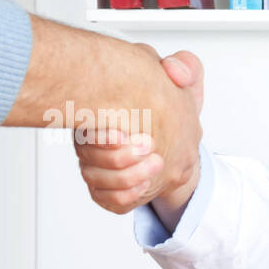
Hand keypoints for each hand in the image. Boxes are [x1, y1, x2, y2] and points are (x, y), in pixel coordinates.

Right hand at [75, 50, 202, 220]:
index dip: (99, 136)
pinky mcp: (111, 190)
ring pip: (97, 181)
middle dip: (118, 158)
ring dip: (126, 177)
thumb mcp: (182, 81)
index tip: (125, 133)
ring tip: (156, 164)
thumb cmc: (175, 106)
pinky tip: (145, 186)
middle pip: (87, 157)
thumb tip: (175, 72)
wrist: (183, 136)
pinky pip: (110, 201)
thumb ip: (184, 67)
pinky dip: (125, 196)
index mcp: (101, 113)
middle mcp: (94, 141)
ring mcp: (100, 166)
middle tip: (149, 148)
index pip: (84, 128)